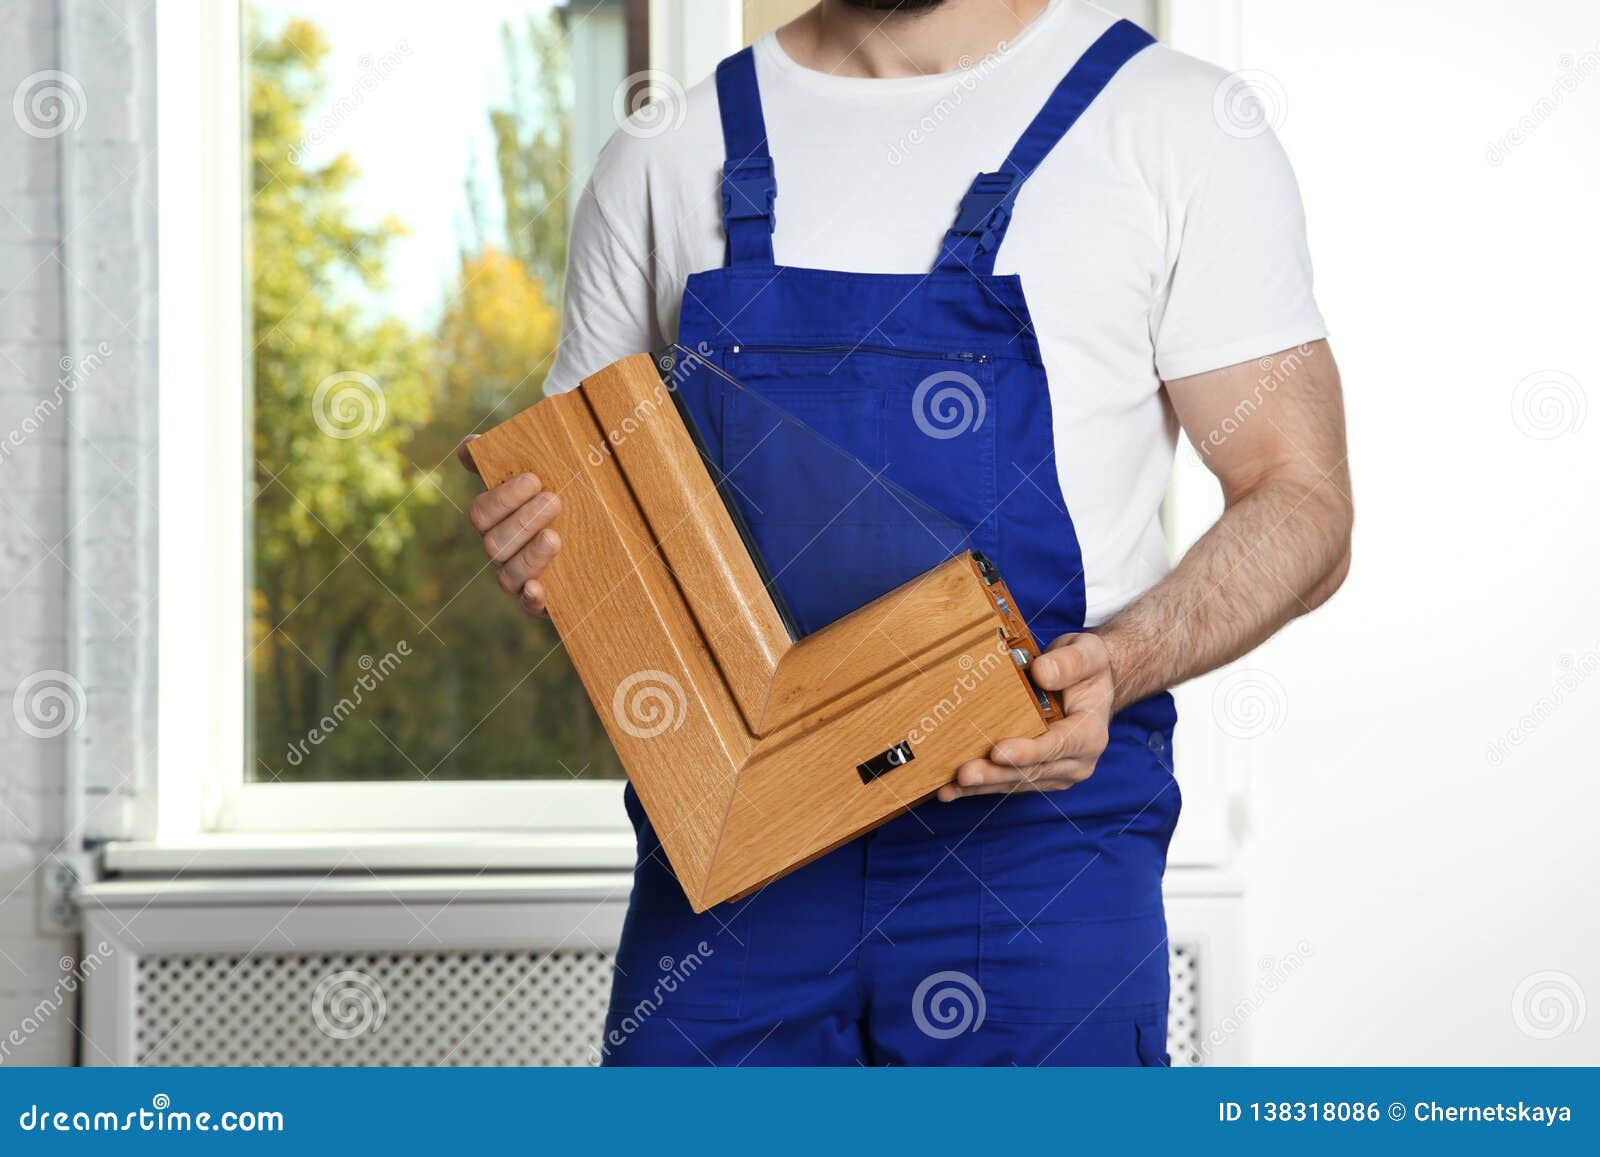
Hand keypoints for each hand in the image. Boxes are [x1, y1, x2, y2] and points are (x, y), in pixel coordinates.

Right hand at [458, 436, 562, 617]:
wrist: (604, 538)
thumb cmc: (565, 496)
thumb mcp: (545, 472)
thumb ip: (508, 455)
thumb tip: (469, 444)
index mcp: (497, 520)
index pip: (482, 512)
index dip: (503, 497)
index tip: (535, 478)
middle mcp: (502, 550)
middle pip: (494, 542)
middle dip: (523, 521)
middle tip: (555, 501)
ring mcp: (519, 578)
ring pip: (508, 574)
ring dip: (530, 555)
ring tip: (555, 537)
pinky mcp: (540, 603)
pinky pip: (527, 607)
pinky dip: (530, 599)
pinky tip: (539, 589)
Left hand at [936, 632, 1113, 801]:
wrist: (1091, 684)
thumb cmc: (1087, 667)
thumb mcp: (1087, 653)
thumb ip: (1070, 663)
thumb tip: (1042, 674)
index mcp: (1090, 734)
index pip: (1057, 746)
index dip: (1027, 752)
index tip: (998, 752)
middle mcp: (1076, 761)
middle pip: (1032, 771)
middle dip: (995, 774)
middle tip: (964, 774)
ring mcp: (1056, 772)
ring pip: (1015, 782)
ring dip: (982, 786)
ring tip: (949, 787)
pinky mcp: (1038, 775)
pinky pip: (1007, 782)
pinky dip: (979, 787)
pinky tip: (950, 791)